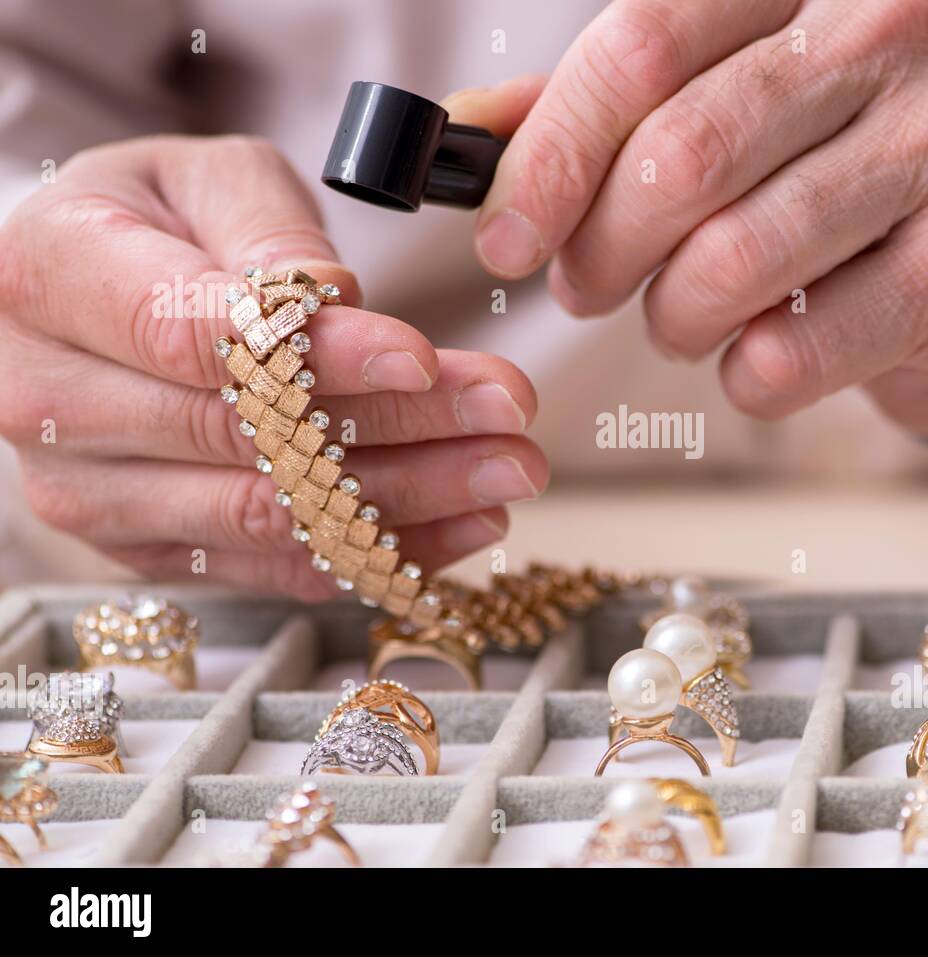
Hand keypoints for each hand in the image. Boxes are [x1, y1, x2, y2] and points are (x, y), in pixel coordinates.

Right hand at [0, 135, 546, 598]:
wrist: (87, 295)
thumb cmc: (158, 217)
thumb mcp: (210, 178)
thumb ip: (268, 230)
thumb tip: (334, 302)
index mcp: (51, 277)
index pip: (195, 336)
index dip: (320, 359)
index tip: (425, 357)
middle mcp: (48, 400)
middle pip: (247, 438)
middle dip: (399, 427)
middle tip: (511, 414)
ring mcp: (92, 492)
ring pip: (269, 518)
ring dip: (407, 502)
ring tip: (511, 470)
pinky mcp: (147, 550)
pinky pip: (275, 568)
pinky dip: (378, 552)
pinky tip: (466, 524)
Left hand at [469, 0, 927, 440]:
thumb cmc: (812, 188)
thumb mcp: (704, 122)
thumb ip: (588, 118)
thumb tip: (454, 139)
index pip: (638, 46)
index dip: (550, 156)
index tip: (502, 241)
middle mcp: (885, 30)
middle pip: (679, 155)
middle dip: (601, 252)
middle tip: (584, 292)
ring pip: (730, 262)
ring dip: (674, 320)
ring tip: (680, 321)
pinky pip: (791, 351)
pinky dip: (746, 377)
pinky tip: (763, 354)